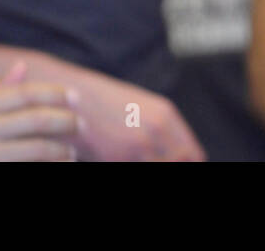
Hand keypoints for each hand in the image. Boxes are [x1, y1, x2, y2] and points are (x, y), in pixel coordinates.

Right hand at [0, 61, 80, 160]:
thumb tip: (22, 66)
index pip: (25, 95)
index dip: (55, 94)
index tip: (75, 98)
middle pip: (36, 120)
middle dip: (66, 122)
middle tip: (81, 126)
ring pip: (37, 149)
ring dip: (61, 150)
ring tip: (72, 152)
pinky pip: (27, 167)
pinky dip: (46, 165)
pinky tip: (58, 165)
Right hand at [59, 67, 205, 161]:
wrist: (70, 97)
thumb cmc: (101, 104)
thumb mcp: (138, 108)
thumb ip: (158, 129)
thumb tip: (175, 155)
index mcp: (167, 116)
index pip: (194, 155)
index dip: (189, 164)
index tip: (181, 165)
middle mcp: (159, 130)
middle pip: (181, 163)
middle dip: (170, 166)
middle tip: (152, 162)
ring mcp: (140, 145)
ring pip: (161, 165)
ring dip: (150, 164)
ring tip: (133, 159)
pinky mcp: (119, 157)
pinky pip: (136, 168)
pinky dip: (131, 165)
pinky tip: (119, 160)